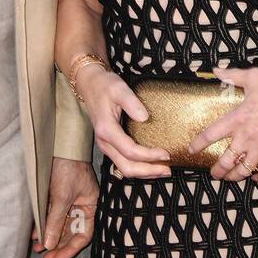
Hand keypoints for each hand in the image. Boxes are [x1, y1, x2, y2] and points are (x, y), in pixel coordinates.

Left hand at [33, 157, 97, 257]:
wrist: (59, 145)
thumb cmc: (68, 167)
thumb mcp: (62, 196)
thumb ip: (55, 221)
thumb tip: (48, 244)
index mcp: (91, 205)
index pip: (83, 234)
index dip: (70, 248)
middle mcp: (81, 206)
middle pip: (71, 233)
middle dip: (58, 245)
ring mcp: (69, 201)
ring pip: (60, 226)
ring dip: (49, 237)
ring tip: (37, 248)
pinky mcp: (57, 196)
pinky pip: (51, 216)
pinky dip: (44, 225)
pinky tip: (35, 234)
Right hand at [74, 64, 171, 178]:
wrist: (90, 85)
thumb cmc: (104, 86)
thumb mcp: (119, 89)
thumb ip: (131, 102)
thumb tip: (145, 118)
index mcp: (107, 130)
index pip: (130, 151)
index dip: (149, 156)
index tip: (165, 153)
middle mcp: (105, 142)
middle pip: (126, 167)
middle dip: (148, 171)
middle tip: (167, 170)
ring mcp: (106, 145)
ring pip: (124, 168)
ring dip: (144, 172)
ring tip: (162, 170)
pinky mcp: (110, 144)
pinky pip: (124, 162)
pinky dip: (139, 166)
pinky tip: (151, 163)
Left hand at [188, 66, 257, 182]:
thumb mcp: (253, 76)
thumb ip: (232, 75)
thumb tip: (216, 70)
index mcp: (238, 118)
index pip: (210, 135)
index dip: (198, 144)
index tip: (191, 150)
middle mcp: (247, 136)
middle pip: (225, 161)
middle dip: (216, 170)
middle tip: (213, 173)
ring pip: (242, 171)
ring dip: (233, 177)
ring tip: (229, 177)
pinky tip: (255, 175)